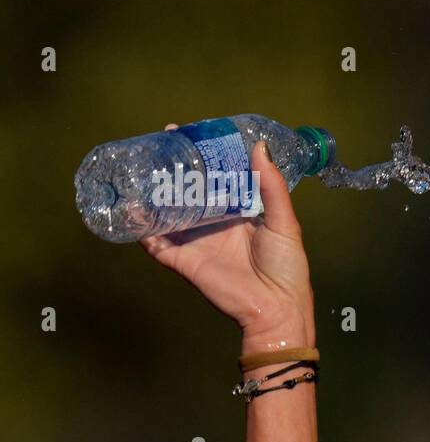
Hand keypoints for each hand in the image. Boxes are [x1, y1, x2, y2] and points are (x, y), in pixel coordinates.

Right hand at [139, 125, 313, 337]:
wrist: (276, 307)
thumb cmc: (286, 267)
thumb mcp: (284, 222)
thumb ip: (271, 187)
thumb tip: (259, 147)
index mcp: (238, 212)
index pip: (216, 179)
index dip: (203, 158)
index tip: (190, 134)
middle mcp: (214, 224)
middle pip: (187, 191)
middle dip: (173, 169)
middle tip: (160, 142)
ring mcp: (196, 241)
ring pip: (166, 213)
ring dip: (151, 194)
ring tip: (138, 169)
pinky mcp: (183, 260)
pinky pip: (156, 243)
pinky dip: (141, 228)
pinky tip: (130, 208)